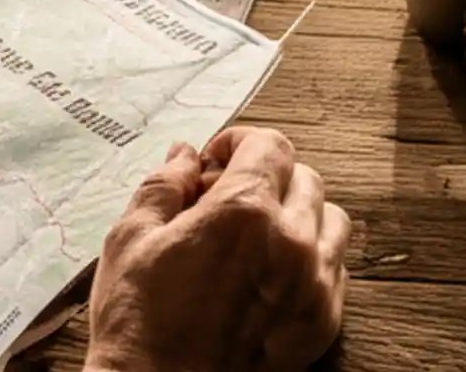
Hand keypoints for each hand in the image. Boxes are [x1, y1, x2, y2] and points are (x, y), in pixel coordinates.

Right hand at [84, 127, 349, 371]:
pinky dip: (310, 256)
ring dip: (297, 213)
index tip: (215, 159)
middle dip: (266, 175)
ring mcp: (313, 287)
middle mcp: (291, 244)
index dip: (239, 142)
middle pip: (305, 177)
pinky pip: (335, 268)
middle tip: (224, 198)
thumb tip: (185, 157)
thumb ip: (163, 186)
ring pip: (331, 219)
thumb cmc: (138, 323)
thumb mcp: (130, 238)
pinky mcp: (321, 324)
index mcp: (243, 213)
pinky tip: (270, 270)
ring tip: (255, 233)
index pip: (270, 146)